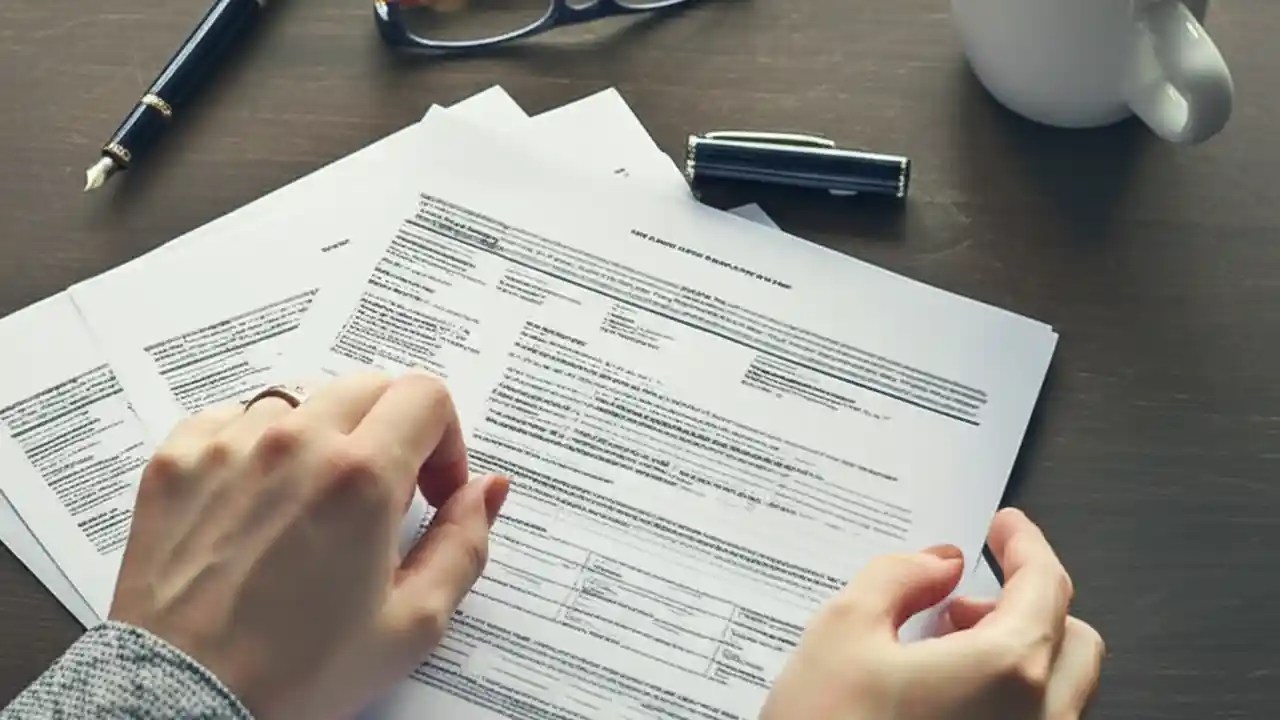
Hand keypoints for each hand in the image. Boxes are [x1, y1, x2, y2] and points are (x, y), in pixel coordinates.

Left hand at [109, 372, 508, 719]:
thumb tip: (486, 489)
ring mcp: (229, 445)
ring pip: (303, 398)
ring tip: (315, 502)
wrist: (183, 700)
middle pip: (369, 386)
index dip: (446, 441)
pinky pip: (233, 418)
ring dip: (325, 437)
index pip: (426, 396)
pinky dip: (258, 445)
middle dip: (393, 431)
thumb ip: (464, 544)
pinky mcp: (177, 460)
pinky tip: (260, 500)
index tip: (433, 490)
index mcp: (362, 477)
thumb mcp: (412, 625)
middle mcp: (295, 443)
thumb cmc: (295, 673)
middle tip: (384, 497)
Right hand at [760, 509, 1103, 719]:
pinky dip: (1004, 694)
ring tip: (939, 649)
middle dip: (1025, 605)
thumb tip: (938, 564)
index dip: (1024, 545)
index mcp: (1008, 669)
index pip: (1044, 586)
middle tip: (961, 597)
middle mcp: (1039, 718)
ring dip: (1014, 653)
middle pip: (1071, 640)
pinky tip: (940, 695)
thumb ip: (899, 579)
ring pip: (1057, 690)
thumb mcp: (844, 631)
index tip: (1004, 527)